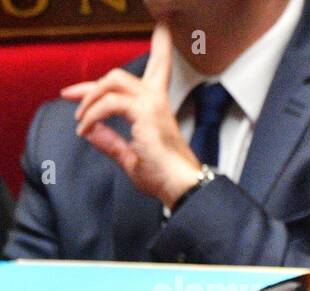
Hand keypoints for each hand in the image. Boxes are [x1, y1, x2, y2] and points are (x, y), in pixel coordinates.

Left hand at [61, 24, 201, 207]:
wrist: (181, 187)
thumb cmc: (164, 177)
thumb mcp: (130, 158)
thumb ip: (112, 142)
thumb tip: (92, 131)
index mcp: (157, 109)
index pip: (160, 69)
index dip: (161, 45)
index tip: (164, 24)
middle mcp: (156, 101)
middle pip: (121, 75)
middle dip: (91, 85)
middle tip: (68, 95)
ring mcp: (152, 105)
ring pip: (112, 82)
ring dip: (89, 99)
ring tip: (81, 119)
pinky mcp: (145, 113)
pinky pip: (108, 104)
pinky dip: (92, 115)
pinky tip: (86, 129)